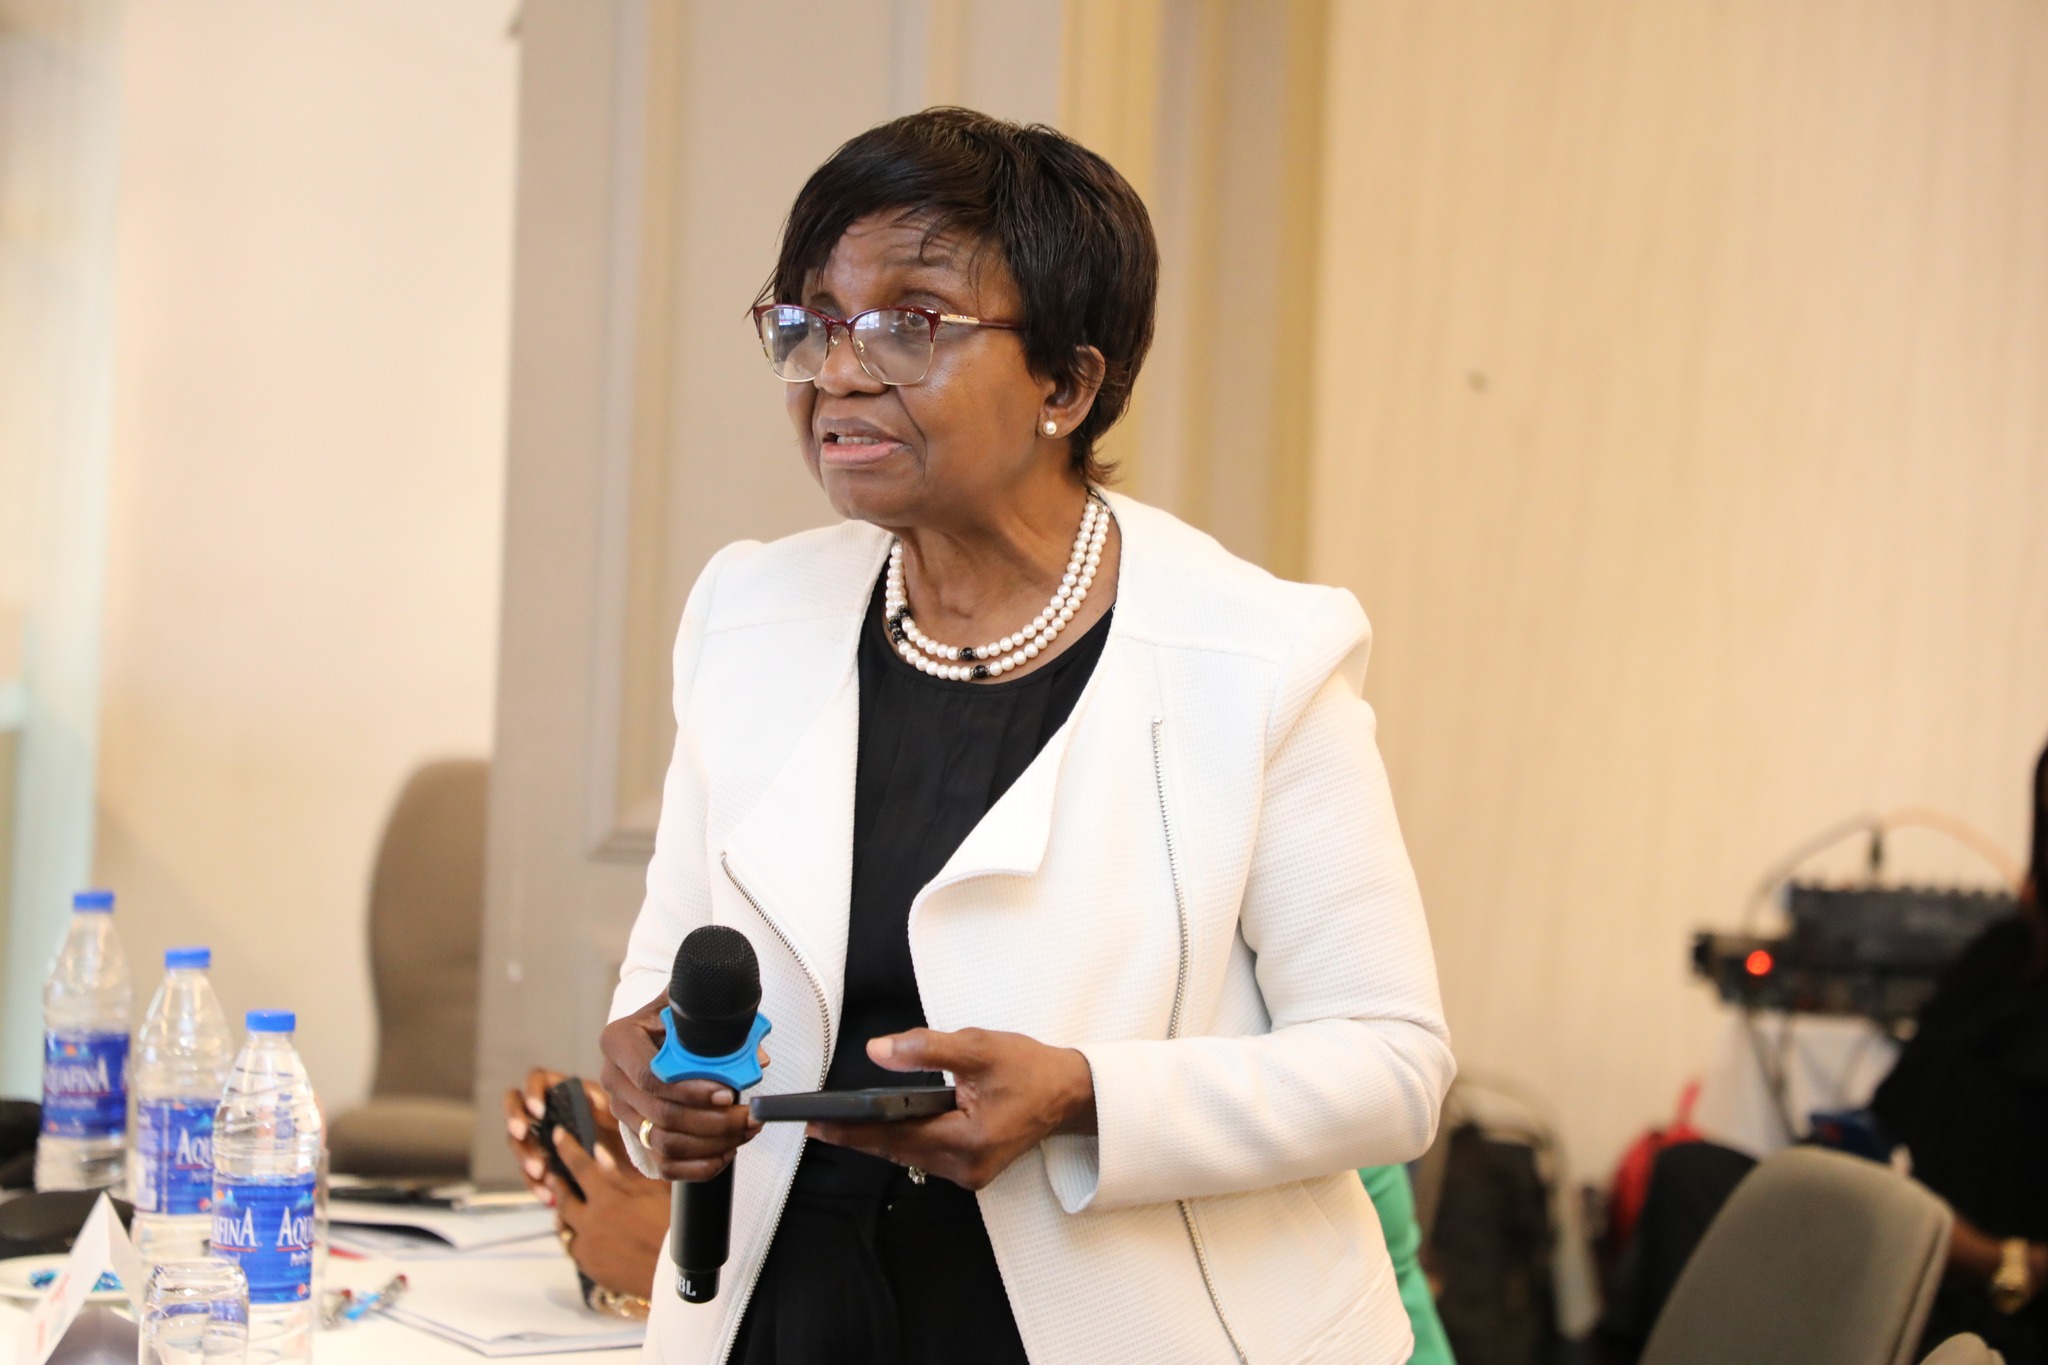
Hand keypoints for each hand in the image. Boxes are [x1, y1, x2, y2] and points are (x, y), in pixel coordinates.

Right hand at [503, 1069, 629, 1200]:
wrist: (632, 1169)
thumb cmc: (624, 1131)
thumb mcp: (617, 1114)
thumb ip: (601, 1102)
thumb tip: (586, 1094)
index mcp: (562, 1092)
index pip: (536, 1079)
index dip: (532, 1091)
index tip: (538, 1111)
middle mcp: (546, 1113)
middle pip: (516, 1107)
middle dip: (514, 1118)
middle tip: (521, 1134)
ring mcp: (540, 1139)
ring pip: (519, 1143)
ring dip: (525, 1155)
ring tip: (540, 1171)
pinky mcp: (542, 1165)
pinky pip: (530, 1174)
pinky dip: (536, 1185)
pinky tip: (548, 1196)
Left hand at [545, 1123, 669, 1300]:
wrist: (675, 1275)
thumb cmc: (673, 1228)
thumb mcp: (653, 1193)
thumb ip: (622, 1173)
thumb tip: (599, 1152)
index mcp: (607, 1199)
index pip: (580, 1166)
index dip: (567, 1148)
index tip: (557, 1134)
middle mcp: (591, 1224)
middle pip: (564, 1199)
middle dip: (558, 1184)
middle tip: (555, 1175)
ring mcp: (588, 1249)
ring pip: (565, 1228)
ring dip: (565, 1214)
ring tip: (567, 1208)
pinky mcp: (591, 1269)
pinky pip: (575, 1250)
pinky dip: (577, 1239)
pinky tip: (585, 1237)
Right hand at [598, 993, 765, 1180]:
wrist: (659, 1031)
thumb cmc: (677, 1018)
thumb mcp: (693, 1010)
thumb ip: (723, 1026)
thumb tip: (757, 1061)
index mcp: (619, 1041)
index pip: (650, 1077)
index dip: (690, 1091)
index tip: (726, 1093)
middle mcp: (614, 1078)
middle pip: (660, 1114)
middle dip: (711, 1121)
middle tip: (748, 1117)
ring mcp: (622, 1111)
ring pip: (664, 1143)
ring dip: (710, 1144)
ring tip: (744, 1131)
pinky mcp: (636, 1135)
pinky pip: (664, 1164)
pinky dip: (697, 1166)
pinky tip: (725, 1154)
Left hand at [808, 1028, 1094, 1190]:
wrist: (1069, 1093)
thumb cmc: (1031, 1069)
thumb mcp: (978, 1047)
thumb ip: (925, 1049)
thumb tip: (879, 1052)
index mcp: (967, 1141)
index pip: (895, 1136)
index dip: (852, 1130)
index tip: (817, 1125)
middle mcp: (966, 1167)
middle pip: (897, 1150)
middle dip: (857, 1135)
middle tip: (816, 1123)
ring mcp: (969, 1173)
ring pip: (909, 1155)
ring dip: (878, 1137)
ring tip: (838, 1121)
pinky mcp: (970, 1168)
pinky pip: (924, 1155)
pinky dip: (902, 1138)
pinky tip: (881, 1124)